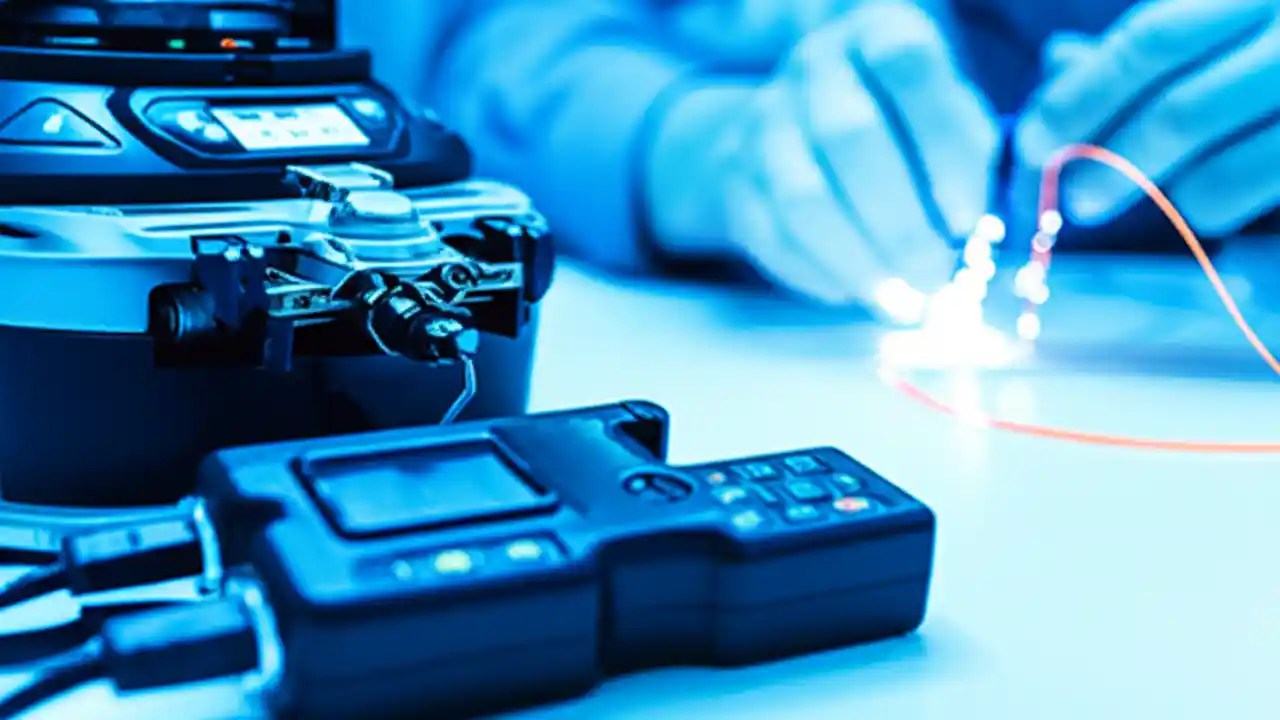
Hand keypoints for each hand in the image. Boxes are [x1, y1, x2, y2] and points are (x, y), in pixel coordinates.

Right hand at [645, 0, 1000, 311]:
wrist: (795, 125)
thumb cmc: (901, 127)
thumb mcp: (947, 114)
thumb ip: (973, 157)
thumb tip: (981, 234)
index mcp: (877, 35)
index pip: (907, 72)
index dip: (943, 149)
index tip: (968, 220)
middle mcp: (814, 68)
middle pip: (850, 139)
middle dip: (901, 222)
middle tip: (936, 278)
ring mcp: (765, 123)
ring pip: (802, 197)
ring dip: (857, 260)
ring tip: (900, 302)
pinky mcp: (738, 180)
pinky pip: (771, 235)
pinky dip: (819, 274)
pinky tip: (857, 293)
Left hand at [1015, 0, 1279, 236]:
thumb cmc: (1270, 35)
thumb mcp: (1221, 12)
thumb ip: (1150, 42)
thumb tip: (1058, 66)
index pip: (1151, 43)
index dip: (1078, 100)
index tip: (1030, 143)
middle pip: (1182, 112)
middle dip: (1111, 165)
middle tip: (1075, 200)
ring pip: (1225, 174)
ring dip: (1170, 197)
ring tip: (1161, 197)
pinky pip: (1258, 202)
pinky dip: (1219, 212)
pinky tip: (1207, 200)